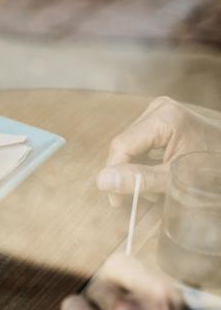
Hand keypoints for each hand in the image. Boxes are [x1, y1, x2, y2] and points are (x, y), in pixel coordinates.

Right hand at [97, 96, 220, 205]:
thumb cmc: (215, 167)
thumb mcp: (177, 178)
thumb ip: (140, 179)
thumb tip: (101, 182)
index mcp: (164, 117)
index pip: (122, 145)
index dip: (115, 173)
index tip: (116, 201)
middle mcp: (158, 108)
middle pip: (126, 144)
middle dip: (130, 172)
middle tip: (142, 196)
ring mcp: (159, 111)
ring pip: (131, 145)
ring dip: (137, 169)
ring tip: (156, 186)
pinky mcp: (161, 118)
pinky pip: (141, 142)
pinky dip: (146, 161)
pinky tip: (158, 173)